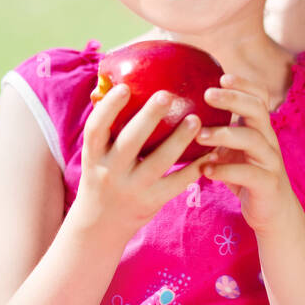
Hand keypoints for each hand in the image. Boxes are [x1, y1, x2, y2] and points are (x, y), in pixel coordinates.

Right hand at [73, 84, 217, 245]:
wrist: (99, 224)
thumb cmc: (103, 174)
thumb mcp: (97, 154)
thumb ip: (108, 126)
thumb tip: (116, 81)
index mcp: (93, 155)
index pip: (96, 129)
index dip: (108, 108)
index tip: (125, 87)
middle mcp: (110, 172)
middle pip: (129, 143)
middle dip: (147, 118)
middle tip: (167, 94)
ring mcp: (132, 189)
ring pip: (158, 163)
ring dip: (178, 141)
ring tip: (195, 119)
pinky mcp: (151, 202)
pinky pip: (176, 184)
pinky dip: (194, 168)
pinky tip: (210, 153)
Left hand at [198, 72, 301, 236]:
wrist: (272, 213)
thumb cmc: (244, 176)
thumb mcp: (231, 150)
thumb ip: (215, 132)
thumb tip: (180, 112)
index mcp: (259, 128)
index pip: (259, 97)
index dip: (243, 84)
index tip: (221, 76)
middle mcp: (268, 140)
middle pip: (258, 110)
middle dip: (233, 99)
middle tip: (207, 94)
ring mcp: (271, 162)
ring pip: (254, 140)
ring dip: (225, 134)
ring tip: (200, 135)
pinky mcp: (268, 184)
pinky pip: (250, 173)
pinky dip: (226, 170)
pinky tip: (206, 170)